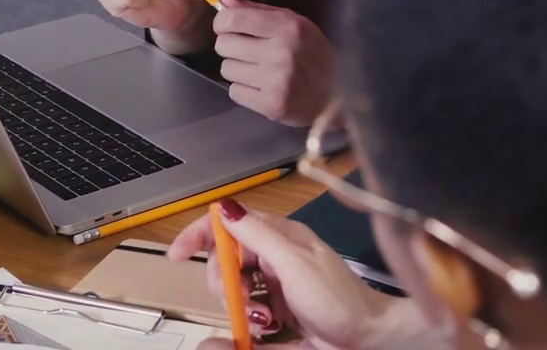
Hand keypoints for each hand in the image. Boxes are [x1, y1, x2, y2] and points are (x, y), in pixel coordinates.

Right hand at [171, 199, 432, 349]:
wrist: (369, 338)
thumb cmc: (340, 299)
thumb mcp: (295, 263)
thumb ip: (258, 236)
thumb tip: (225, 209)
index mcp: (281, 237)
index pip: (231, 224)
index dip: (201, 234)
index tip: (178, 254)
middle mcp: (277, 258)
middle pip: (227, 262)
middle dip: (224, 283)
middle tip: (237, 300)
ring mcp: (278, 286)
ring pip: (236, 293)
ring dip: (240, 309)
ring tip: (263, 321)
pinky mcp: (280, 314)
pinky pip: (248, 318)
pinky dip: (249, 327)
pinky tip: (264, 331)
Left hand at [214, 0, 334, 125]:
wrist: (338, 95)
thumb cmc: (314, 53)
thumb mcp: (293, 23)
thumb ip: (256, 10)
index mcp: (288, 26)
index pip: (233, 19)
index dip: (222, 22)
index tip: (228, 27)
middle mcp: (281, 52)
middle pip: (224, 45)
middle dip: (231, 46)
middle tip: (247, 50)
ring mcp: (276, 81)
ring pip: (227, 69)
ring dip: (238, 68)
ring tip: (258, 70)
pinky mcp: (272, 105)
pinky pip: (234, 92)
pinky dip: (243, 89)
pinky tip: (261, 86)